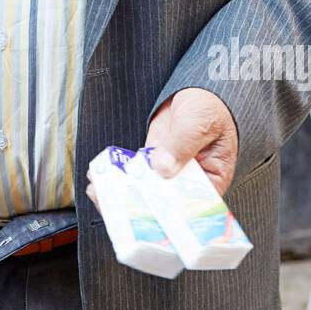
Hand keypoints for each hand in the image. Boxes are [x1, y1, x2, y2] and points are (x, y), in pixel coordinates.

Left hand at [85, 87, 238, 211]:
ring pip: (145, 195)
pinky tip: (101, 178)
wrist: (195, 92)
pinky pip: (135, 177)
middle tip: (113, 205)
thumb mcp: (199, 123)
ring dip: (121, 195)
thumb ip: (182, 144)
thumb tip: (163, 168)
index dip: (171, 218)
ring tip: (99, 191)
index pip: (193, 209)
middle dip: (137, 208)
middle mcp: (189, 187)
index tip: (147, 217)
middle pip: (164, 207)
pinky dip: (118, 179)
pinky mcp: (152, 166)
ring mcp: (168, 177)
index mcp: (211, 184)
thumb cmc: (209, 108)